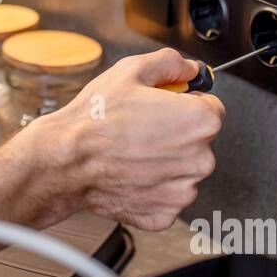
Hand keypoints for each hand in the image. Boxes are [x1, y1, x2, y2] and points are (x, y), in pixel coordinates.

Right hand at [28, 47, 224, 231]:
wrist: (64, 161)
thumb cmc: (95, 120)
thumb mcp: (132, 70)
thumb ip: (171, 63)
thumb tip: (189, 68)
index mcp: (200, 121)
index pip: (211, 108)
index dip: (184, 104)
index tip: (163, 108)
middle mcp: (200, 158)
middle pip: (198, 141)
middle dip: (176, 134)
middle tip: (140, 128)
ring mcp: (183, 190)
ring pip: (182, 170)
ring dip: (165, 162)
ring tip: (131, 151)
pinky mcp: (165, 213)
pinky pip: (166, 196)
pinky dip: (151, 187)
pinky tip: (129, 173)